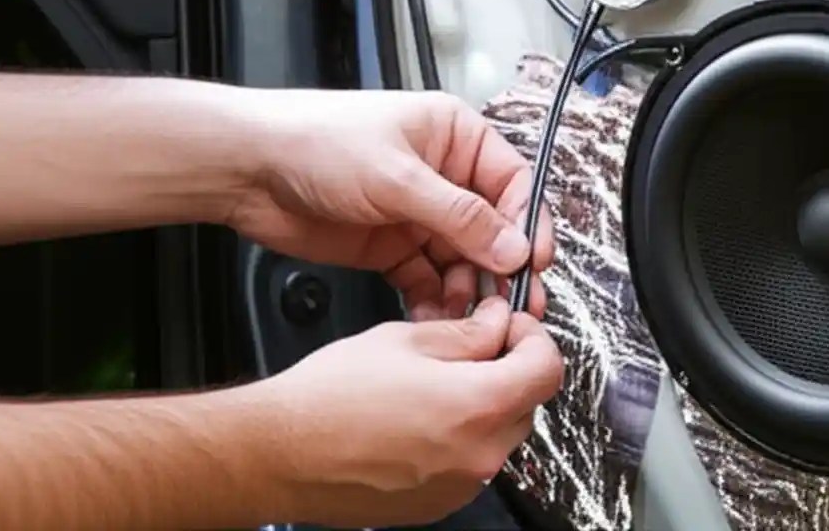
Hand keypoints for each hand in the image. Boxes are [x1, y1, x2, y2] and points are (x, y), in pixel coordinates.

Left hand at [228, 89, 554, 318]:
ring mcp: (417, 213)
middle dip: (501, 267)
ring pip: (462, 260)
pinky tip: (435, 319)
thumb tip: (511, 247)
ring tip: (467, 318)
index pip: (512, 183)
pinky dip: (433, 301)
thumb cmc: (315, 141)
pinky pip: (427, 279)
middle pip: (493, 228)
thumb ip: (460, 217)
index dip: (525, 224)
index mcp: (454, 136)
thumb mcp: (398, 177)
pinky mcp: (392, 246)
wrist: (248, 169)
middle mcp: (442, 175)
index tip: (529, 262)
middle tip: (512, 304)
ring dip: (467, 290)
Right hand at [256, 296, 563, 526]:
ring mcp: (462, 485)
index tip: (512, 326)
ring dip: (484, 403)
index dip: (534, 337)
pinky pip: (472, 461)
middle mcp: (479, 454)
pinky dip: (461, 436)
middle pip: (528, 401)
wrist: (280, 453)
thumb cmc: (329, 398)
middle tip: (472, 346)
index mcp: (478, 406)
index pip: (548, 367)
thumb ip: (466, 331)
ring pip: (501, 432)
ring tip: (436, 384)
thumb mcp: (405, 339)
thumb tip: (495, 324)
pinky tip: (420, 418)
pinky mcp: (440, 504)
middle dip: (508, 368)